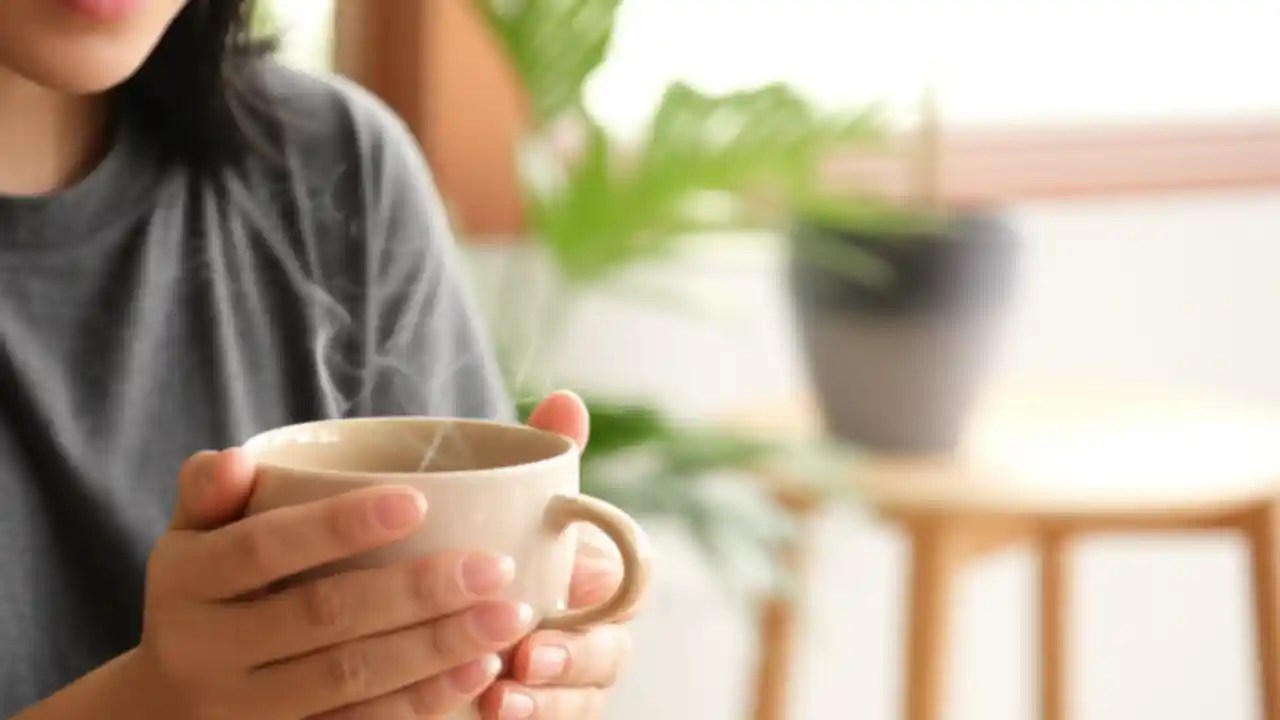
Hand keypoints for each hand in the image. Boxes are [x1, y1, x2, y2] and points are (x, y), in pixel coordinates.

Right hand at [129, 449, 532, 718]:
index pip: (263, 548)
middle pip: (322, 618)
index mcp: (186, 582)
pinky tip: (477, 673)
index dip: (338, 526)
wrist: (161, 709)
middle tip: (495, 567)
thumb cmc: (201, 593)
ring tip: (506, 618)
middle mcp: (207, 651)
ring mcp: (246, 710)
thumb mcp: (188, 536)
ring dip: (435, 650)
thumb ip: (210, 490)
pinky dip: (419, 703)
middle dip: (416, 593)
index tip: (419, 502)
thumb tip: (240, 459)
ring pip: (350, 679)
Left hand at [478, 392, 642, 718]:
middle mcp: (590, 633)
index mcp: (597, 577)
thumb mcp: (506, 500)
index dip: (613, 590)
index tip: (575, 588)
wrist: (430, 607)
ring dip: (549, 702)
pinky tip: (487, 712)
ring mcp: (565, 682)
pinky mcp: (538, 710)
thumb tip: (565, 398)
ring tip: (500, 698)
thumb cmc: (492, 545)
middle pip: (612, 653)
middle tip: (530, 654)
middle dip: (578, 657)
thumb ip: (541, 455)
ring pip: (582, 702)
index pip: (634, 582)